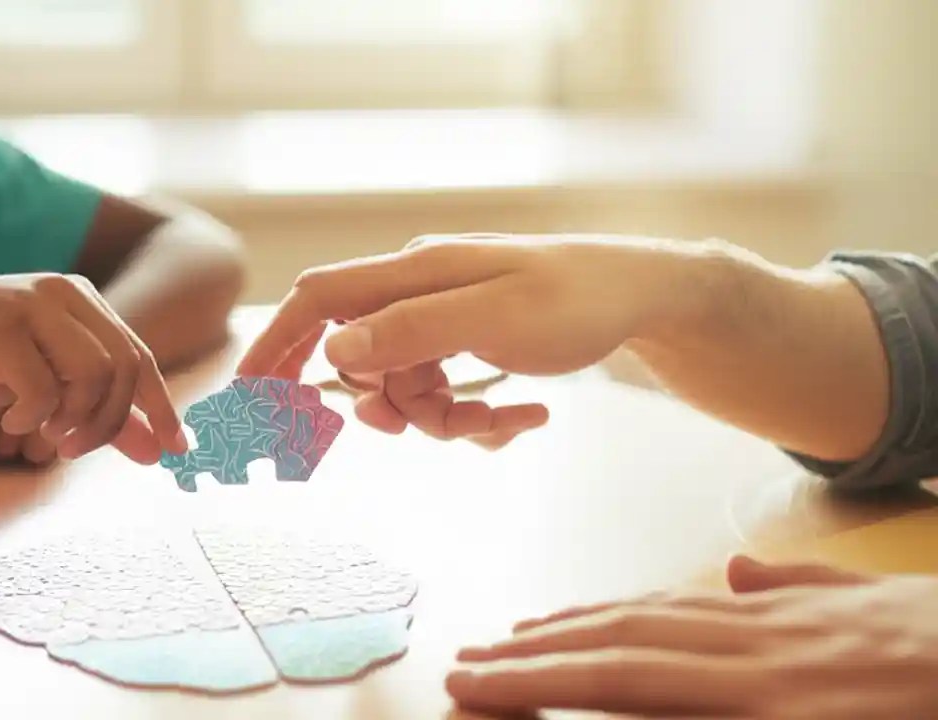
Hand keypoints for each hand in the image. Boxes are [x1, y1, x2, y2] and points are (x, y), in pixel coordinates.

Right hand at [0, 273, 186, 462]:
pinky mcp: (1, 329)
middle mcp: (65, 294)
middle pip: (124, 369)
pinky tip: (9, 420)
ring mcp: (34, 307)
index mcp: (83, 299)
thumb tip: (159, 451)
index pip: (140, 356)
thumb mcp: (47, 379)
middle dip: (110, 422)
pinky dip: (32, 417)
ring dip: (75, 420)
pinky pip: (43, 388)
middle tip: (76, 450)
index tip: (176, 449)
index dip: (160, 407)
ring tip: (45, 434)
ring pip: (93, 376)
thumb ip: (103, 412)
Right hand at [239, 234, 697, 444]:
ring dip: (446, 419)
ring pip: (407, 388)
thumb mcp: (493, 316)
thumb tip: (335, 349)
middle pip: (362, 360)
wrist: (645, 297)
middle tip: (423, 427)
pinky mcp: (469, 344)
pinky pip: (446, 395)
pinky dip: (477, 417)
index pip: (319, 299)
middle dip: (389, 406)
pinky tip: (526, 414)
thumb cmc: (574, 297)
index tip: (247, 394)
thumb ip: (411, 330)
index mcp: (413, 272)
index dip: (275, 343)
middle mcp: (418, 294)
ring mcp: (443, 321)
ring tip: (505, 419)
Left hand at [447, 555, 937, 717]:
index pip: (649, 617)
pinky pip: (679, 718)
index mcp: (768, 618)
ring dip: (545, 678)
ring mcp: (767, 689)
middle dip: (533, 654)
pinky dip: (623, 718)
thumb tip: (731, 571)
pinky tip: (565, 719)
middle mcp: (754, 646)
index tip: (521, 630)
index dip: (576, 623)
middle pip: (619, 642)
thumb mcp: (865, 599)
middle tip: (465, 665)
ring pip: (631, 674)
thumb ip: (795, 588)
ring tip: (479, 685)